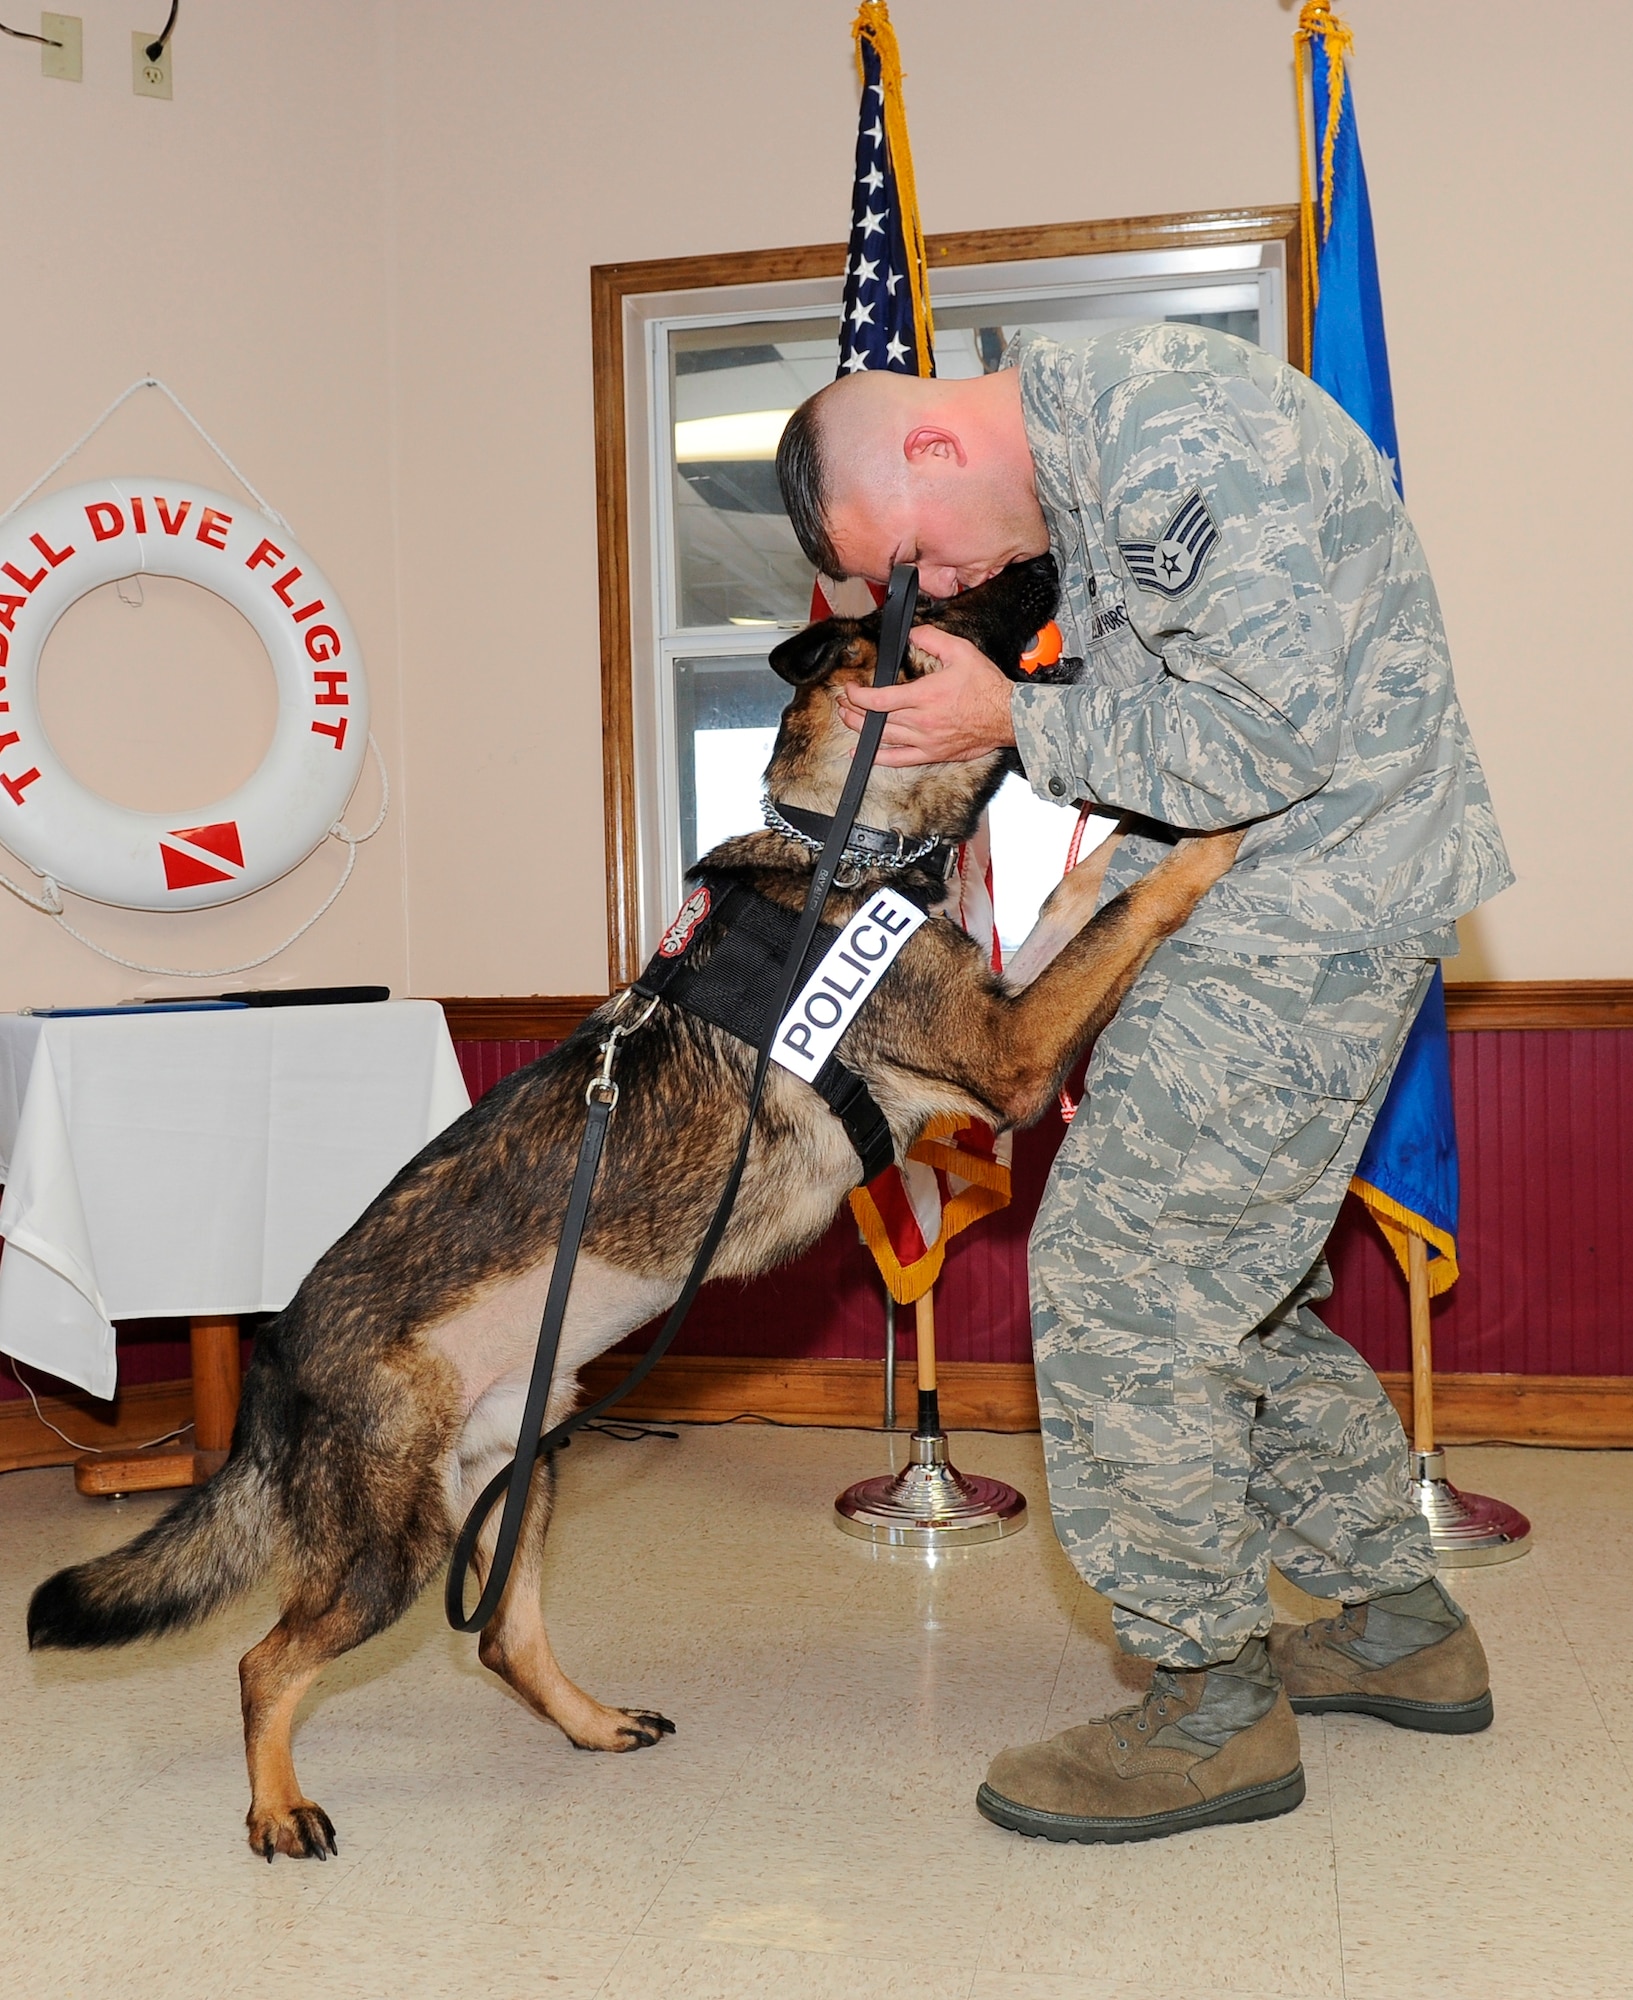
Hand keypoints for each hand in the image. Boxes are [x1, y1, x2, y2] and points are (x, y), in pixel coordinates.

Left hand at [838, 626, 1016, 765]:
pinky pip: (899, 760)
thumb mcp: (961, 652)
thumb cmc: (987, 688)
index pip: (879, 699)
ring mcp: (925, 740)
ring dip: (860, 730)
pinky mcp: (933, 754)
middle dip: (853, 711)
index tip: (850, 689)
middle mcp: (921, 721)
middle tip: (842, 703)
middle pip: (876, 720)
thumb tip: (912, 633)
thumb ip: (932, 639)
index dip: (858, 695)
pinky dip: (878, 758)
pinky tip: (862, 753)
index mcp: (924, 696)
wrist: (1007, 717)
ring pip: (883, 739)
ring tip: (847, 720)